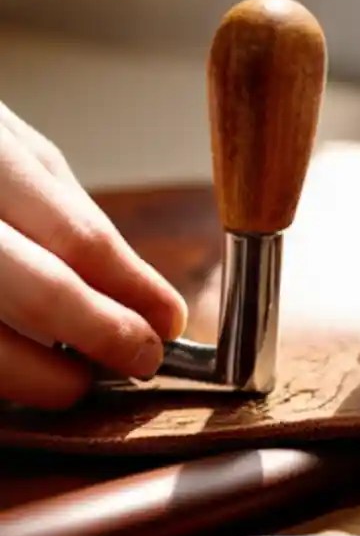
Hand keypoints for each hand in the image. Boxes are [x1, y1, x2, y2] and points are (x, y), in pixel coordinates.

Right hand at [0, 102, 186, 408]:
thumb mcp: (15, 155)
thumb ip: (72, 220)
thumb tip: (143, 297)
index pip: (81, 240)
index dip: (136, 292)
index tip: (168, 323)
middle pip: (43, 292)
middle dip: (104, 336)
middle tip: (139, 359)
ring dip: (41, 376)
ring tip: (73, 380)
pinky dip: (0, 371)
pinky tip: (17, 369)